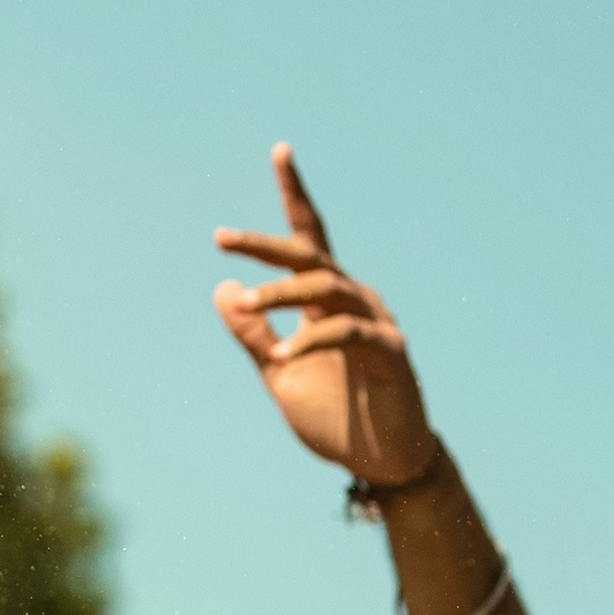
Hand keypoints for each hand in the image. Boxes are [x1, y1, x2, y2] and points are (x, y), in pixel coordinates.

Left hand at [213, 148, 437, 495]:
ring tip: (248, 303)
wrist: (381, 464)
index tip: (280, 150)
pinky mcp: (391, 353)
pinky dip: (313, 339)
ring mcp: (376, 322)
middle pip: (309, 255)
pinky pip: (347, 332)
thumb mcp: (280, 374)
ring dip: (281, 293)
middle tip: (222, 238)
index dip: (295, 193)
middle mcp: (353, 299)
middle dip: (265, 244)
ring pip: (326, 287)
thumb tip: (222, 289)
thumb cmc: (336, 417)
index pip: (307, 238)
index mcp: (327, 300)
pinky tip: (285, 354)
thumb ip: (254, 334)